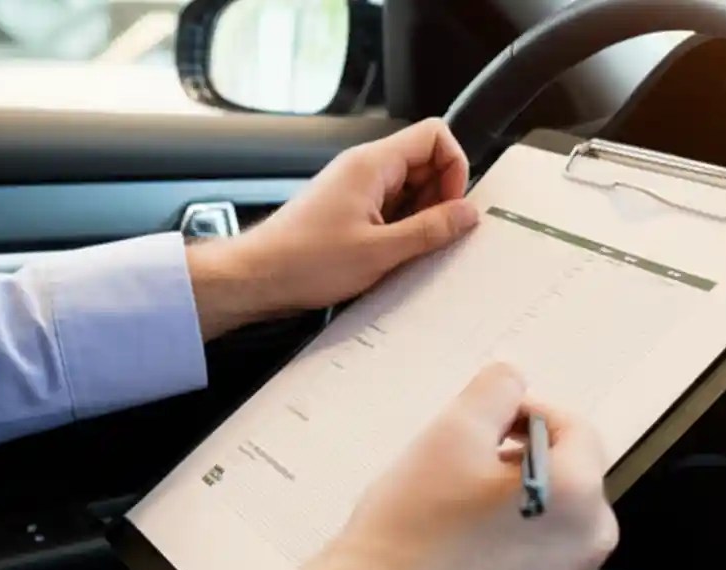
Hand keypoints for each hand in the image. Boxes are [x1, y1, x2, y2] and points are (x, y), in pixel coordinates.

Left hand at [187, 118, 479, 339]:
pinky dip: (401, 230)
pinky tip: (391, 257)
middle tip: (430, 237)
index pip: (434, 136)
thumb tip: (468, 214)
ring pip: (411, 189)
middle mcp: (365, 169)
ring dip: (420, 219)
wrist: (256, 277)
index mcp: (373, 164)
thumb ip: (430, 230)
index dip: (454, 168)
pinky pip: (392, 209)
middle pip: (426, 163)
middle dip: (440, 199)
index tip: (451, 208)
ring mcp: (357, 188)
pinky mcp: (350, 210)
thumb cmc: (303, 261)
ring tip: (405, 252)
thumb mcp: (380, 252)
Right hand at [297, 363, 618, 569]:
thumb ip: (492, 394)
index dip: (532, 413)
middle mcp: (587, 551)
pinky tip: (460, 566)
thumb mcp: (446, 437)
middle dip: (527, 467)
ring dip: (521, 516)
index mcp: (576, 496)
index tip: (496, 418)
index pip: (577, 431)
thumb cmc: (406, 536)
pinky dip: (511, 565)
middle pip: (572, 486)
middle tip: (469, 469)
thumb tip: (512, 380)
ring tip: (458, 521)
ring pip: (555, 535)